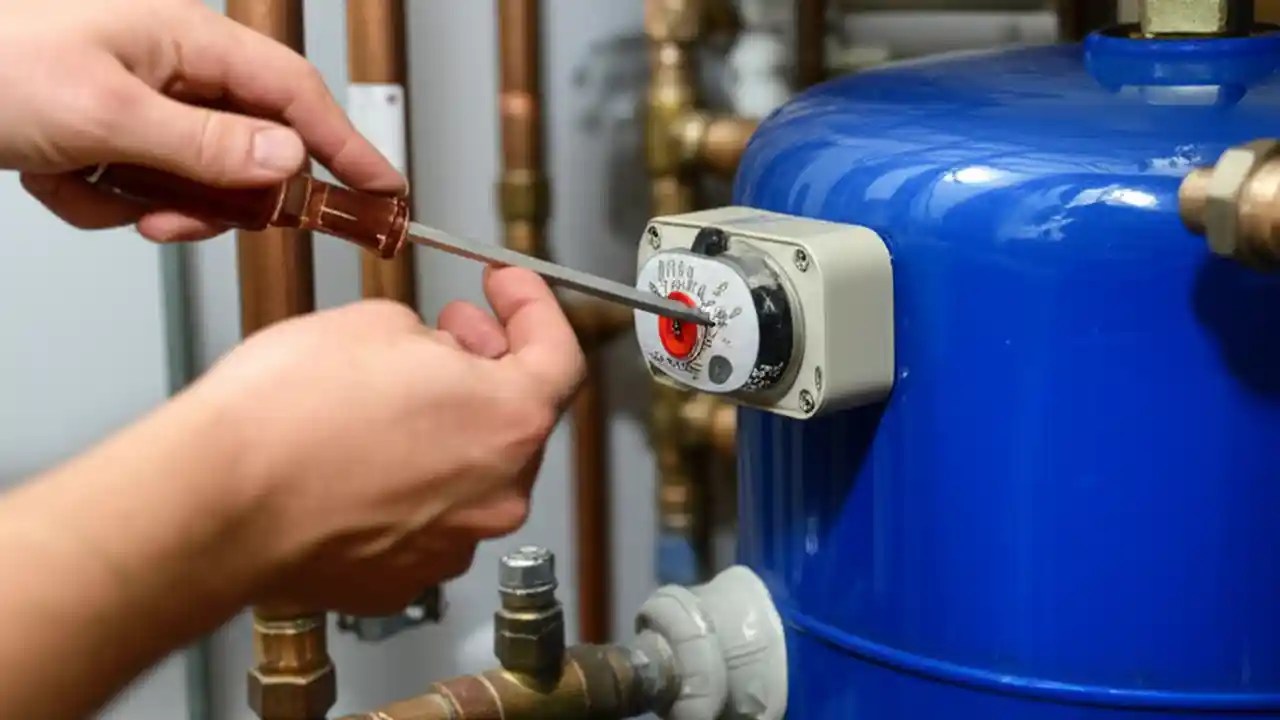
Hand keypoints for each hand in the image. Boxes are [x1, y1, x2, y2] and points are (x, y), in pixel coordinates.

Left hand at [0, 0, 400, 240]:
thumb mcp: (105, 113)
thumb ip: (206, 144)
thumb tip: (286, 161)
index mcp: (185, 40)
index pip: (295, 95)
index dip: (346, 145)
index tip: (383, 191)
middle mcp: (170, 68)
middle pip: (245, 149)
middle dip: (209, 196)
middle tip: (175, 217)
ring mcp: (137, 102)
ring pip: (188, 179)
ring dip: (140, 200)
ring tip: (89, 186)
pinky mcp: (106, 133)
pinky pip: (134, 187)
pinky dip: (95, 198)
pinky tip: (54, 177)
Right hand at [178, 268, 584, 613]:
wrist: (216, 502)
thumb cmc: (286, 413)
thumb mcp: (376, 323)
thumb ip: (432, 338)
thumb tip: (433, 354)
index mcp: (509, 422)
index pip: (561, 357)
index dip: (536, 309)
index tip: (511, 288)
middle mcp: (497, 495)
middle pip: (516, 419)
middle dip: (489, 365)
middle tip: (455, 329)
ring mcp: (452, 545)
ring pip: (469, 473)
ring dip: (447, 426)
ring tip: (392, 391)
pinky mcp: (400, 579)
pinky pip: (422, 518)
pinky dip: (408, 482)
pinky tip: (363, 455)